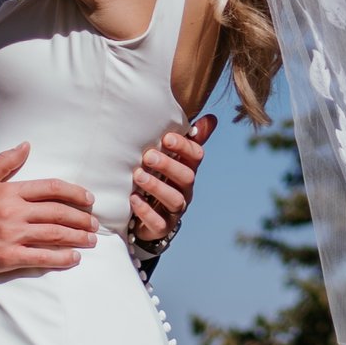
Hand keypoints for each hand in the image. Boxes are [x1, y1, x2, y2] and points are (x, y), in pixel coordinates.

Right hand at [0, 144, 98, 280]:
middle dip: (82, 218)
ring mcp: (12, 235)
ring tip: (92, 240)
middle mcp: (14, 212)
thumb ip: (4, 162)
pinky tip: (74, 258)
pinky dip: (61, 258)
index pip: (51, 188)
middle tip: (94, 223)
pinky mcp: (8, 257)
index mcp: (9, 191)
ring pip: (55, 234)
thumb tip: (26, 145)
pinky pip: (41, 257)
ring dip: (78, 237)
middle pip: (58, 213)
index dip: (74, 193)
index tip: (88, 199)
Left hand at [128, 113, 214, 252]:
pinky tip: (134, 199)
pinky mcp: (162, 227)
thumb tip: (211, 118)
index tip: (166, 138)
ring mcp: (175, 210)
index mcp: (188, 169)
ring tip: (138, 175)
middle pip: (186, 177)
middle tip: (148, 156)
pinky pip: (158, 222)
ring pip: (174, 199)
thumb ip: (189, 139)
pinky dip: (146, 211)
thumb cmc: (160, 178)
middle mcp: (185, 189)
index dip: (183, 146)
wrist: (148, 215)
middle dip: (168, 165)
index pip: (195, 156)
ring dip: (156, 187)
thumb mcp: (172, 158)